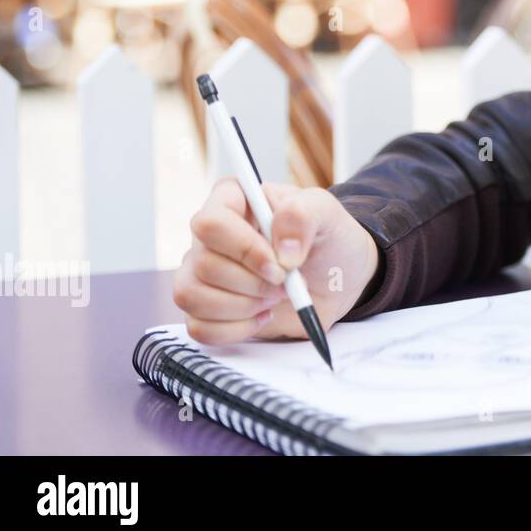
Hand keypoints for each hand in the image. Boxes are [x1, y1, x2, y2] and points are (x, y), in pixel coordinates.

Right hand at [173, 178, 380, 345]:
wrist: (339, 277)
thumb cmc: (327, 236)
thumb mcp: (326, 213)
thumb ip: (303, 215)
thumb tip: (282, 252)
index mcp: (233, 201)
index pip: (211, 222)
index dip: (242, 248)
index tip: (280, 265)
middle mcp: (211, 236)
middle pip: (203, 263)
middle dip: (253, 283)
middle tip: (287, 283)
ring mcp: (204, 273)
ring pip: (190, 296)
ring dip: (242, 306)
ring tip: (276, 298)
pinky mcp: (209, 308)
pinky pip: (198, 327)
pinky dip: (236, 329)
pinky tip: (264, 315)